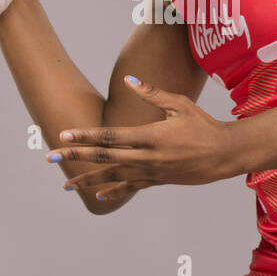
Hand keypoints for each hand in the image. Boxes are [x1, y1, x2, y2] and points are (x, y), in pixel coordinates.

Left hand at [48, 75, 243, 203]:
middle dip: (76, 158)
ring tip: (66, 185)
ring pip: (113, 177)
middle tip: (51, 158)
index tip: (64, 135)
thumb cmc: (203, 125)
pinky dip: (113, 191)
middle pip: (104, 158)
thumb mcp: (179, 104)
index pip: (110, 136)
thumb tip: (130, 81)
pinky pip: (131, 187)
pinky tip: (98, 194)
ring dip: (88, 180)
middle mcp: (147, 157)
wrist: (226, 154)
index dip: (85, 135)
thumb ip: (152, 93)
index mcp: (150, 136)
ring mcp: (151, 172)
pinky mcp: (158, 181)